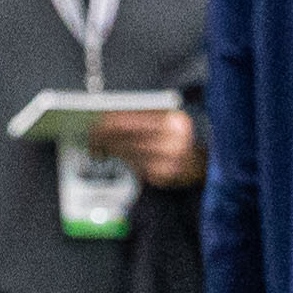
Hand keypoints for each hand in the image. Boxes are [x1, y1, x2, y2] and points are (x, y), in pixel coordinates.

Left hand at [88, 110, 202, 186]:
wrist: (201, 163)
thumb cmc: (176, 138)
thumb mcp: (166, 122)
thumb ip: (141, 117)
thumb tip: (106, 117)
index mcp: (173, 120)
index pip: (130, 120)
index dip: (107, 123)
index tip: (93, 124)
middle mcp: (174, 140)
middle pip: (126, 137)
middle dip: (105, 138)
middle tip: (90, 138)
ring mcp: (170, 160)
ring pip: (128, 153)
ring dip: (110, 150)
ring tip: (98, 148)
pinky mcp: (164, 176)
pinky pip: (135, 167)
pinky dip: (122, 161)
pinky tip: (114, 157)